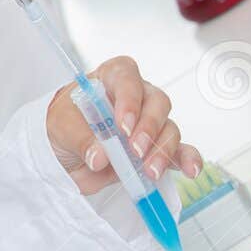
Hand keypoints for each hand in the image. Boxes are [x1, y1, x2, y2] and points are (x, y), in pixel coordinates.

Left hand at [45, 55, 200, 195]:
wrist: (62, 155)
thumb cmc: (62, 127)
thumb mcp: (60, 127)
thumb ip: (80, 138)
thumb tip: (100, 156)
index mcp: (110, 80)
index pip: (127, 78)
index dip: (129, 99)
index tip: (122, 124)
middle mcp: (135, 98)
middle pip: (157, 102)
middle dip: (149, 128)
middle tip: (135, 150)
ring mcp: (148, 124)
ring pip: (169, 128)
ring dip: (163, 150)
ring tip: (149, 171)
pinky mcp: (154, 150)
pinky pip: (179, 151)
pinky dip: (187, 159)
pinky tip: (190, 170)